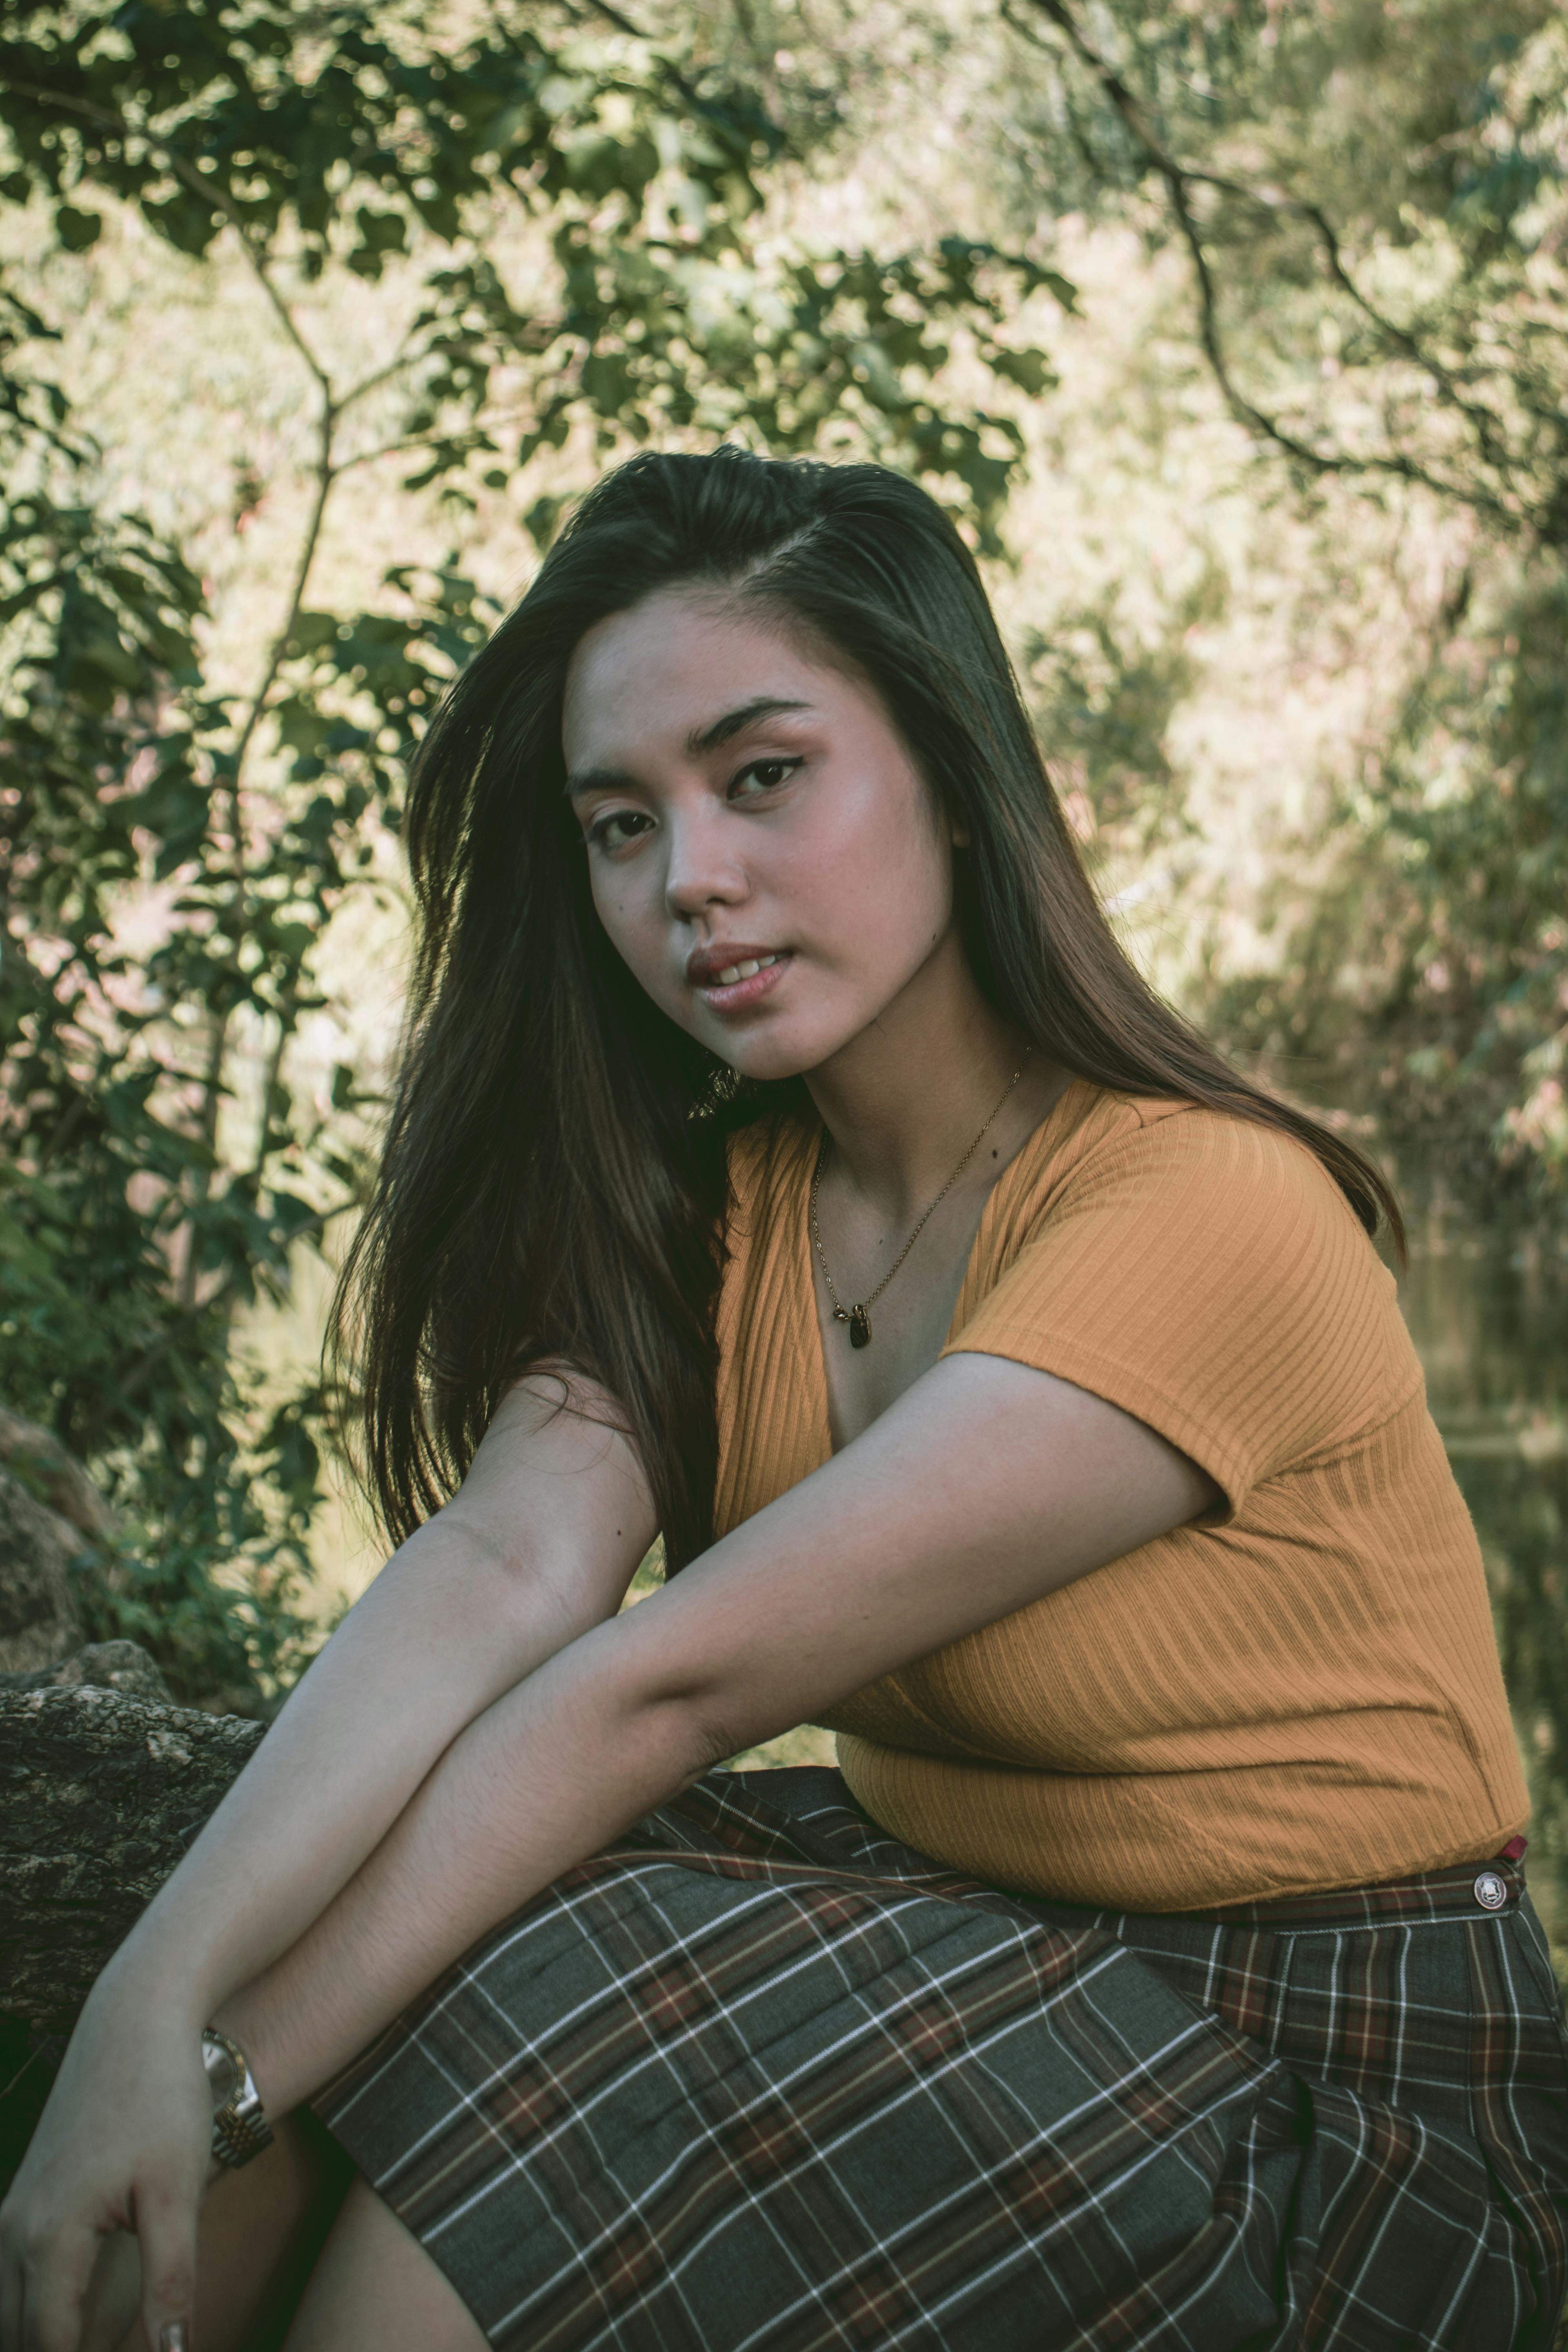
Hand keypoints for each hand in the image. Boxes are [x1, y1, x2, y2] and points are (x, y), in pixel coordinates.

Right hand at [0, 1982, 208, 2351]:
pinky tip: (79, 2315)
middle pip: (19, 2337)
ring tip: (101, 2336)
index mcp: (50, 2238)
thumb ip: (171, 2279)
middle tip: (115, 2346)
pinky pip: (14, 2277)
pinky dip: (37, 2309)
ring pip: (8, 2311)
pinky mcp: (25, 2199)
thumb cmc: (162, 2098)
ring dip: (43, 2335)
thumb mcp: (178, 2191)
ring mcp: (13, 2213)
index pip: (50, 2347)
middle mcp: (15, 2232)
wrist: (133, 2021)